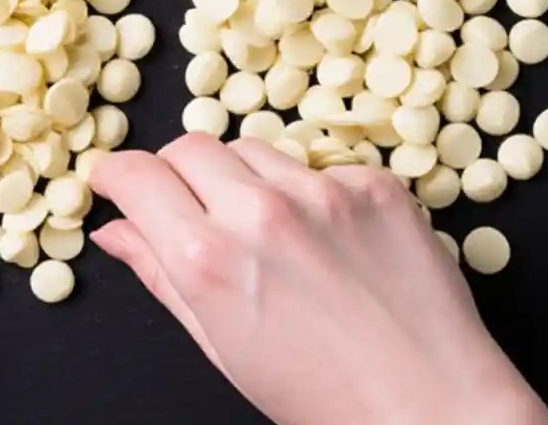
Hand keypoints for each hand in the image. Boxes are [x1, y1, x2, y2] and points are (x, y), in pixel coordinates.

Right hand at [89, 134, 547, 424]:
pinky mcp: (376, 184)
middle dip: (173, 172)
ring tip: (265, 232)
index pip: (136, 175)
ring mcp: (323, 191)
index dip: (115, 175)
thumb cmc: (323, 398)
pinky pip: (317, 166)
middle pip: (187, 147)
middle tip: (188, 208)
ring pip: (250, 149)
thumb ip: (160, 276)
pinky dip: (307, 192)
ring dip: (239, 177)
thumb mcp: (220, 344)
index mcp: (207, 259)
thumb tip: (114, 232)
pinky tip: (324, 240)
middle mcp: (260, 213)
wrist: (433, 410)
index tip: (115, 182)